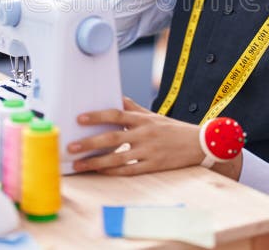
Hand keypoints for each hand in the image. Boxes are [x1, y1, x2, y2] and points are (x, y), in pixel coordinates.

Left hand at [67, 97, 204, 175]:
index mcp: (142, 119)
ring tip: (78, 165)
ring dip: (96, 163)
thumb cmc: (171, 128)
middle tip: (70, 147)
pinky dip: (113, 172)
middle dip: (89, 144)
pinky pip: (129, 170)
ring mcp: (148, 152)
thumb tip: (115, 96)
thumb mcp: (152, 115)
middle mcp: (144, 134)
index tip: (79, 118)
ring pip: (118, 158)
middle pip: (112, 139)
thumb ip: (132, 107)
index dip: (97, 116)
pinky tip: (99, 172)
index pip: (116, 115)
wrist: (198, 143)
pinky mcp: (153, 166)